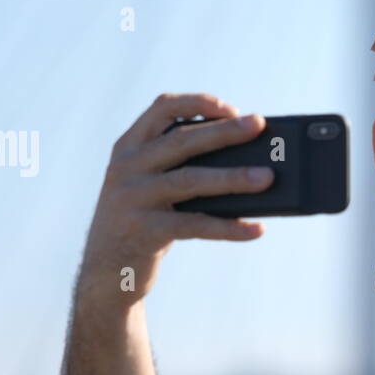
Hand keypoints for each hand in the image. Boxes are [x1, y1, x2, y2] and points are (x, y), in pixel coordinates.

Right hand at [77, 93, 271, 305]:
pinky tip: (256, 229)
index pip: (163, 107)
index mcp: (129, 146)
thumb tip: (250, 164)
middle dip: (224, 131)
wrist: (106, 271)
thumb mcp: (153, 187)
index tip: (232, 108)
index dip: (198, 103)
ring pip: (190, 179)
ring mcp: (132, 197)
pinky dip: (229, 227)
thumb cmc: (144, 222)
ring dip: (233, 177)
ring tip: (268, 177)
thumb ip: (182, 168)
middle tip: (259, 125)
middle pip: (181, 140)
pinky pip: (195, 224)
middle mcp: (127, 166)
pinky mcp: (143, 230)